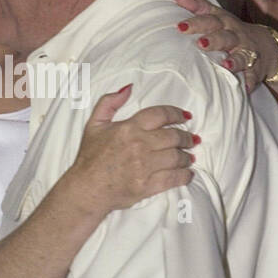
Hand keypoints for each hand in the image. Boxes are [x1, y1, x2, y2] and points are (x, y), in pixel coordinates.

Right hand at [65, 85, 195, 213]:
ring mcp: (145, 166)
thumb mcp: (94, 124)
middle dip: (186, 137)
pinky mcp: (148, 185)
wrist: (86, 189)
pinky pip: (173, 178)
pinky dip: (184, 176)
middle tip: (191, 139)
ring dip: (187, 157)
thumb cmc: (89, 158)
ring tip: (189, 157)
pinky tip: (188, 174)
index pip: (161, 115)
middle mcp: (139, 145)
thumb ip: (109, 102)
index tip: (185, 117)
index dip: (177, 114)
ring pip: (177, 157)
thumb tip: (128, 88)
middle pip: (174, 136)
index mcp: (129, 128)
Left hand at [174, 0, 273, 89]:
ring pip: (241, 54)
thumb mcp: (218, 16)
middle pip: (224, 35)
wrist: (266, 46)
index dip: (195, 15)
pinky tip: (245, 88)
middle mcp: (235, 34)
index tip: (179, 20)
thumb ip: (199, 7)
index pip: (209, 15)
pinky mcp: (256, 67)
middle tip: (200, 43)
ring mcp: (247, 50)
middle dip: (213, 39)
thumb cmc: (231, 30)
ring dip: (234, 60)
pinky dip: (250, 81)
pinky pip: (253, 74)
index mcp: (223, 21)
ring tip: (226, 65)